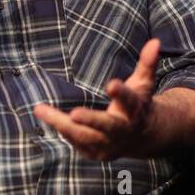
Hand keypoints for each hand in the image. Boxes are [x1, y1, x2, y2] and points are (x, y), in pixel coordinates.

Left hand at [35, 38, 161, 160]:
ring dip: (62, 124)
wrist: (143, 137)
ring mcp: (110, 145)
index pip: (129, 100)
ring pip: (85, 136)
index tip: (111, 84)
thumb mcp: (144, 83)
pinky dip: (65, 131)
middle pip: (106, 126)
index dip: (121, 93)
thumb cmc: (138, 103)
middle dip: (90, 120)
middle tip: (74, 113)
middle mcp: (123, 130)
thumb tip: (155, 41)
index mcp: (135, 110)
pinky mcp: (98, 153)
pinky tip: (50, 118)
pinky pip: (78, 143)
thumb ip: (147, 63)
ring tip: (40, 109)